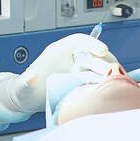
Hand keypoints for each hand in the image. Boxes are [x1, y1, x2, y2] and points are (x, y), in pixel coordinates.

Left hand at [0, 34, 117, 119]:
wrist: (29, 100)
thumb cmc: (26, 90)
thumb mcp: (24, 87)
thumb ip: (27, 81)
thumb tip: (32, 76)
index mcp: (58, 51)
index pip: (78, 40)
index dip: (92, 42)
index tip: (103, 50)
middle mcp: (70, 57)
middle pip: (93, 52)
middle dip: (104, 60)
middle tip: (112, 71)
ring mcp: (78, 68)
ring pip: (99, 64)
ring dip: (108, 70)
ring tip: (115, 80)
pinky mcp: (83, 79)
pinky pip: (98, 76)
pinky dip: (105, 80)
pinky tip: (110, 87)